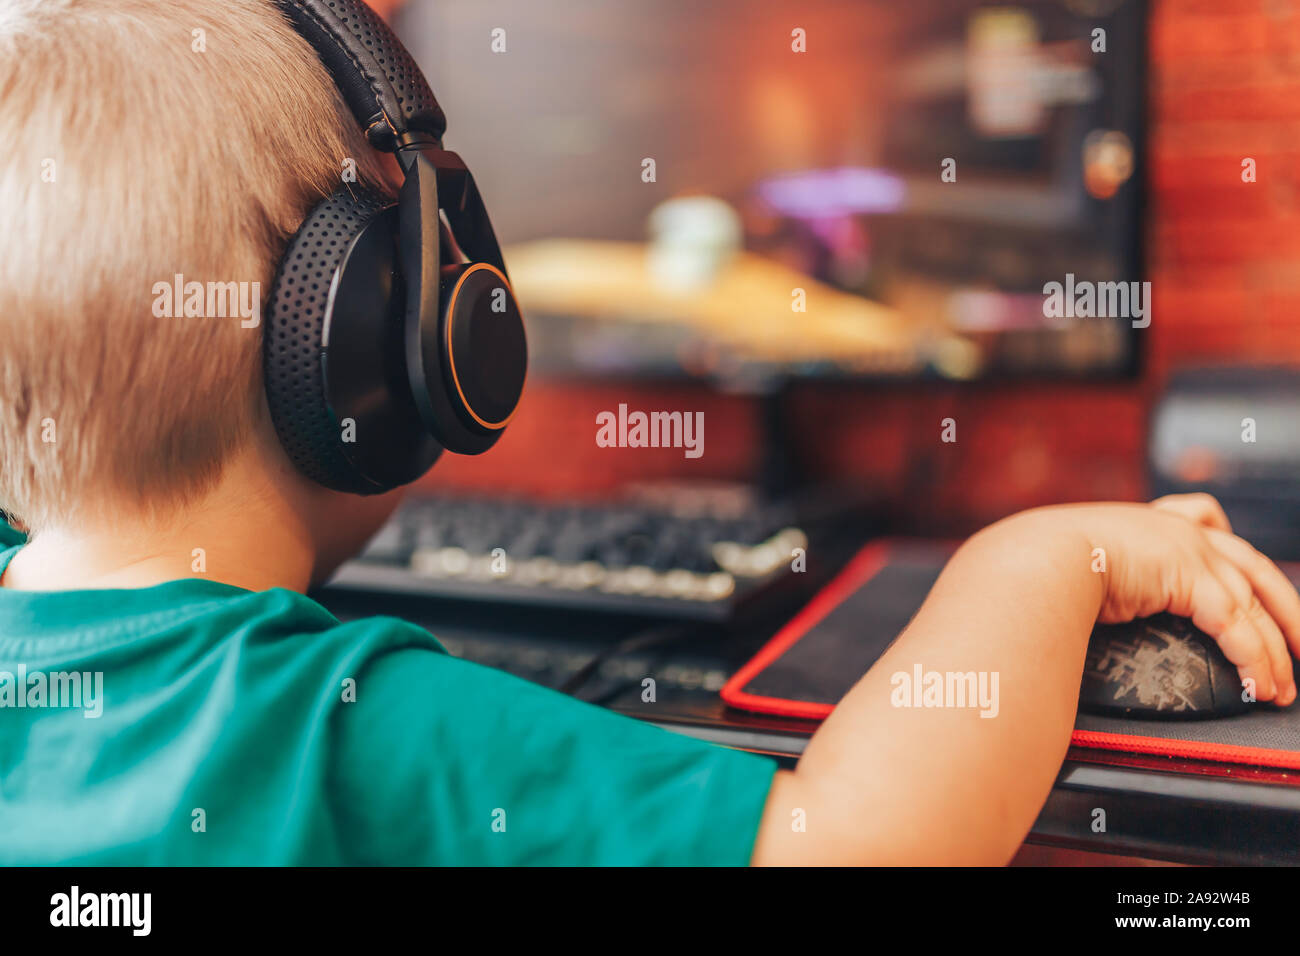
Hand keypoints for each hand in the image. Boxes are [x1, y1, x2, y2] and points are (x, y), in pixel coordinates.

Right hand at [1061, 494, 1299, 704]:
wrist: (1037, 558)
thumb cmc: (1038, 565)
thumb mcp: (1073, 561)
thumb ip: (1091, 574)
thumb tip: (1073, 605)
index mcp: (1146, 521)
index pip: (1206, 518)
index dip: (1232, 552)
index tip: (1250, 581)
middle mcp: (1176, 528)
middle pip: (1252, 564)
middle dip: (1285, 608)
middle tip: (1299, 646)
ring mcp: (1189, 549)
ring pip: (1253, 602)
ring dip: (1274, 650)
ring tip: (1281, 688)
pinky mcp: (1192, 579)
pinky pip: (1238, 626)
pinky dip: (1254, 660)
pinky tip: (1260, 686)